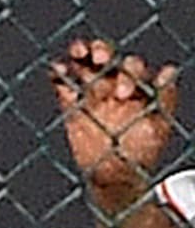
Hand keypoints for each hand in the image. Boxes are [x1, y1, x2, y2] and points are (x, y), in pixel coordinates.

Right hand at [50, 38, 177, 191]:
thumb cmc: (143, 153)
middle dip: (102, 51)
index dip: (128, 73)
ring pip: (84, 67)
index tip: (122, 94)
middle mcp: (114, 86)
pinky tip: (56, 70)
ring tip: (76, 52)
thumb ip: (165, 97)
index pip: (131, 67)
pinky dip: (58, 76)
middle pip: (106, 58)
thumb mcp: (160, 125)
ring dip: (79, 55)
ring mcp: (92, 95)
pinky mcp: (72, 108)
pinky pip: (63, 87)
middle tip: (98, 57)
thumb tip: (170, 70)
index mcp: (136, 88)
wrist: (117, 177)